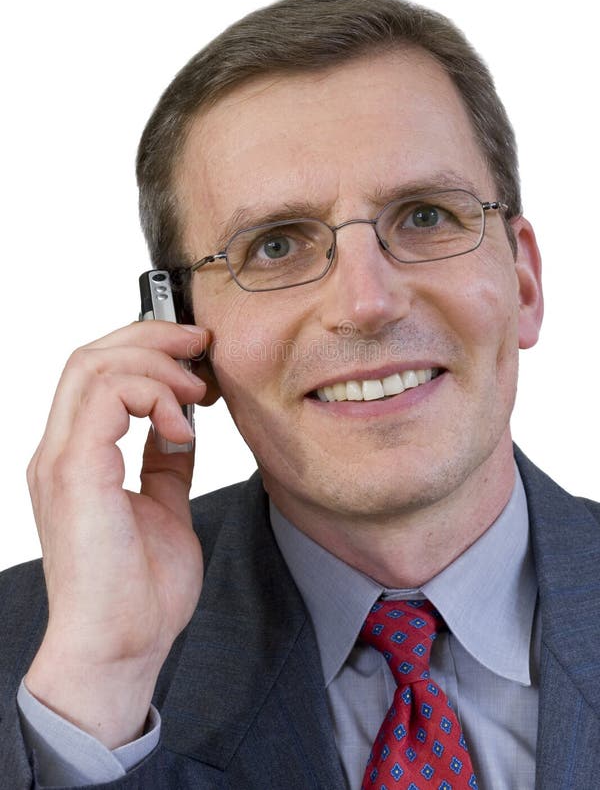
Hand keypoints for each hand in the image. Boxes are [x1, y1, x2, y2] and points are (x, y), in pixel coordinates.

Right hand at [25, 321, 212, 747]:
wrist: (120, 647)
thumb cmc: (139, 590)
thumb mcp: (164, 504)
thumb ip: (164, 460)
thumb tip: (182, 426)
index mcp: (77, 457)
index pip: (95, 372)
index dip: (145, 347)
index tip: (195, 352)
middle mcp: (60, 451)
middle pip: (91, 356)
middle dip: (151, 337)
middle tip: (199, 344)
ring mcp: (62, 460)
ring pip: (93, 365)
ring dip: (154, 363)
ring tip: (194, 391)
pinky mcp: (75, 472)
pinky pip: (104, 397)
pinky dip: (150, 394)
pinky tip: (182, 423)